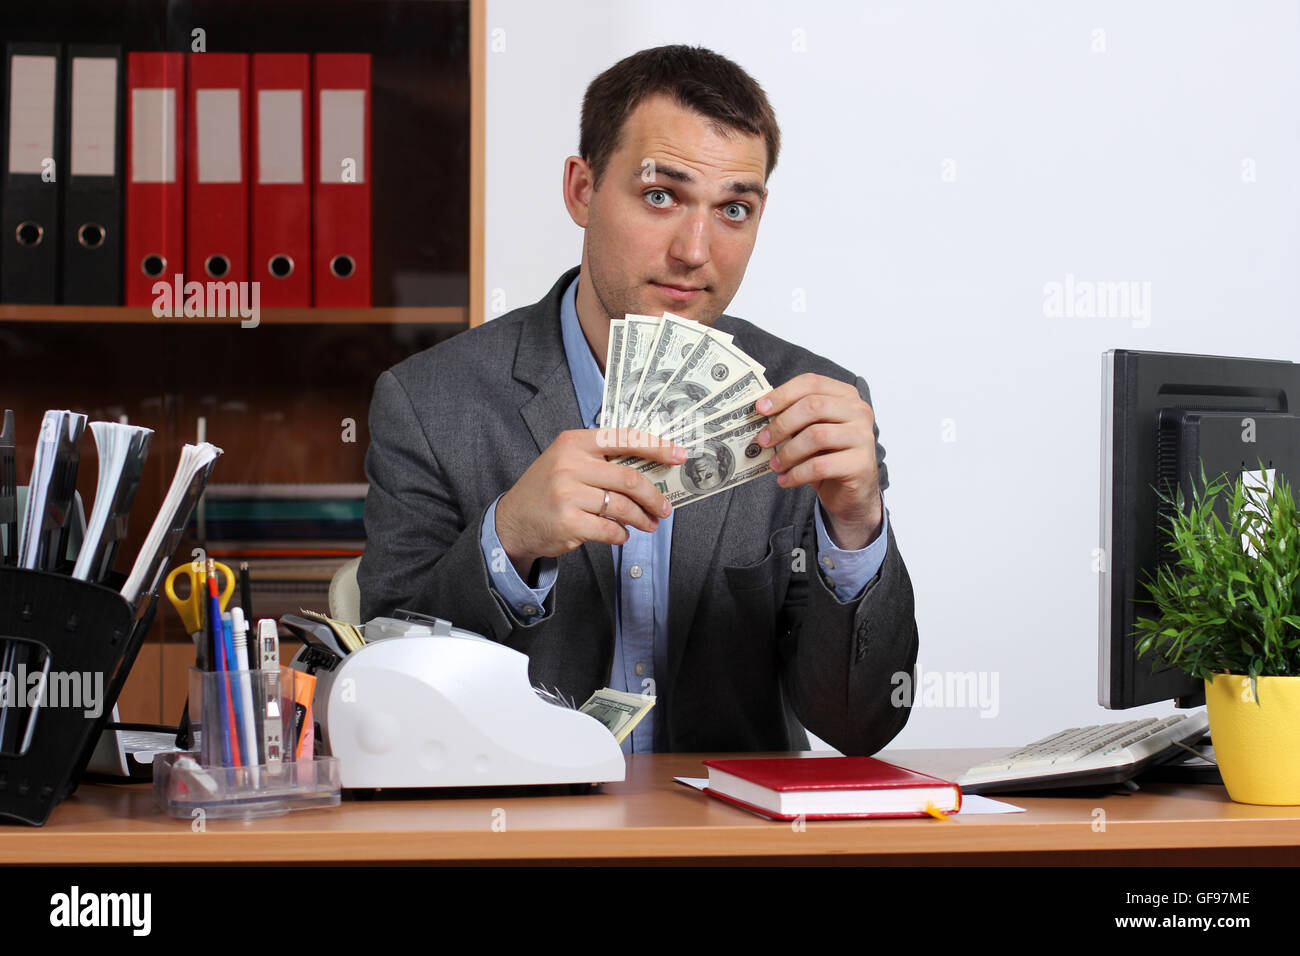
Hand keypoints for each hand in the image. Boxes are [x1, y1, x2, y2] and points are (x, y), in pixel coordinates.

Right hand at [495, 428, 685, 578]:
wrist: (512, 520)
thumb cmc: (548, 489)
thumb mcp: (567, 461)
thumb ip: (602, 460)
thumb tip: (650, 467)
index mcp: (574, 442)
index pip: (624, 439)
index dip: (656, 447)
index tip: (679, 455)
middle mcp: (570, 464)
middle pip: (629, 478)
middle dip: (653, 496)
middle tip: (664, 508)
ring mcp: (568, 494)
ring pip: (622, 506)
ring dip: (642, 518)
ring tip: (649, 524)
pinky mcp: (568, 522)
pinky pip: (610, 529)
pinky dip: (622, 534)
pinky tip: (622, 534)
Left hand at [756, 373, 882, 549]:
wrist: (853, 492)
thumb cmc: (828, 456)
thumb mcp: (810, 432)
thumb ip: (794, 419)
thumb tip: (760, 413)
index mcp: (845, 395)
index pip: (811, 383)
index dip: (783, 394)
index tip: (759, 409)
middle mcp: (859, 411)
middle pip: (813, 406)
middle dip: (782, 424)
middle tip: (762, 441)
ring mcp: (863, 437)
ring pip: (816, 436)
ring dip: (788, 452)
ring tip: (774, 465)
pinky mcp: (861, 464)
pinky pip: (820, 466)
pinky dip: (796, 474)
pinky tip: (785, 480)